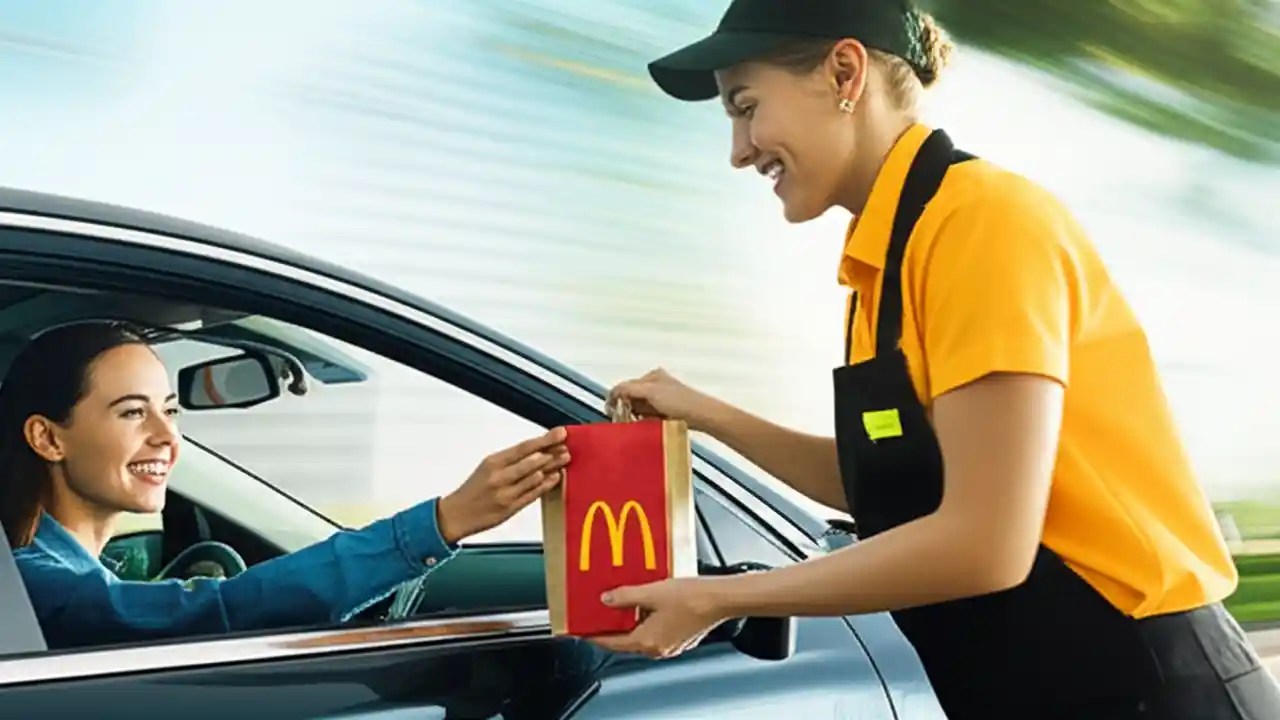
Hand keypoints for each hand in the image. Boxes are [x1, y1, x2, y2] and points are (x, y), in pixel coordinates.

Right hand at [437, 427, 568, 542]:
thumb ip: (511, 460)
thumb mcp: (487, 467)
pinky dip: (546, 485)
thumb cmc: (474, 490)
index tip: (559, 433)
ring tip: (565, 458)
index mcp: (493, 462)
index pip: (524, 447)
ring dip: (552, 467)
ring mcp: (506, 493)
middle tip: (567, 446)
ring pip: (534, 477)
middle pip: (532, 461)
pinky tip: (555, 477)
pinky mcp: (510, 508)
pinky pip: (533, 494)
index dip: (544, 439)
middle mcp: (499, 477)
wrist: (456, 514)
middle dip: (552, 452)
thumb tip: (537, 450)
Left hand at [590, 577, 728, 658]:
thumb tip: (606, 599)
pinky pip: (656, 631)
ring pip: (642, 635)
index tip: (581, 631)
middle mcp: (657, 648)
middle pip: (625, 640)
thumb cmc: (692, 598)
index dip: (593, 636)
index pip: (610, 643)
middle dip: (612, 627)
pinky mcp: (681, 637)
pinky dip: (648, 620)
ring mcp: (670, 644)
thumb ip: (625, 596)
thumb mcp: (652, 592)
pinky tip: (649, 604)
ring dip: (631, 622)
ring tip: (625, 602)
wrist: (721, 599)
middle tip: (600, 612)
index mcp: (646, 641)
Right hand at [606, 368, 721, 431]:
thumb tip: (613, 393)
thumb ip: (628, 390)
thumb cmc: (679, 402)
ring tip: (640, 423)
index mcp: (652, 376)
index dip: (615, 398)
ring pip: (641, 409)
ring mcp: (663, 398)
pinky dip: (647, 421)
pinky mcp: (669, 411)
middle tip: (625, 420)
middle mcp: (657, 384)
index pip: (625, 386)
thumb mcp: (650, 392)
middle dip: (627, 409)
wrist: (702, 415)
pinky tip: (651, 425)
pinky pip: (650, 416)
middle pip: (632, 397)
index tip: (610, 412)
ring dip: (637, 417)